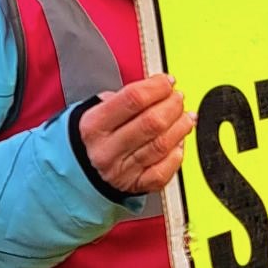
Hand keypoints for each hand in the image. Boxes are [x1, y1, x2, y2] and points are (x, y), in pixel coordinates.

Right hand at [77, 74, 193, 194]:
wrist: (82, 171)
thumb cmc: (97, 137)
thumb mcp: (99, 110)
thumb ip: (127, 97)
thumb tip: (159, 88)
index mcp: (94, 126)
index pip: (133, 99)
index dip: (157, 87)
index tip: (167, 82)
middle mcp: (106, 150)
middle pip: (152, 122)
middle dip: (173, 105)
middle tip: (178, 98)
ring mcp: (122, 170)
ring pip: (163, 144)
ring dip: (181, 126)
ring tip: (185, 116)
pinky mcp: (137, 185)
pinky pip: (165, 169)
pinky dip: (178, 154)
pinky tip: (178, 142)